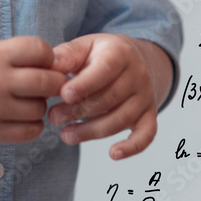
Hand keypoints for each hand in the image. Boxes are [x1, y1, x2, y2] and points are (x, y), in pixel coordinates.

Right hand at [0, 36, 65, 142]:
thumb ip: (20, 54)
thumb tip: (59, 66)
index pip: (41, 50)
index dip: (48, 56)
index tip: (43, 62)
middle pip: (48, 82)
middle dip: (53, 82)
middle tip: (47, 84)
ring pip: (40, 108)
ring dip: (39, 104)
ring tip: (25, 100)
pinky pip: (31, 131)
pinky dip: (33, 124)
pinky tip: (22, 116)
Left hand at [48, 33, 171, 159]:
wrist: (134, 59)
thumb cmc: (101, 55)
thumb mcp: (84, 46)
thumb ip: (67, 55)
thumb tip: (50, 66)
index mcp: (119, 53)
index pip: (104, 70)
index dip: (84, 84)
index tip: (64, 95)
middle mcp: (137, 75)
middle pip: (109, 98)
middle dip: (79, 111)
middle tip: (54, 117)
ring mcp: (145, 97)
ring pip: (121, 119)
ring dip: (91, 131)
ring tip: (66, 135)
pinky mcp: (149, 115)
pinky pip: (146, 134)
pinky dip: (132, 147)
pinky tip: (113, 154)